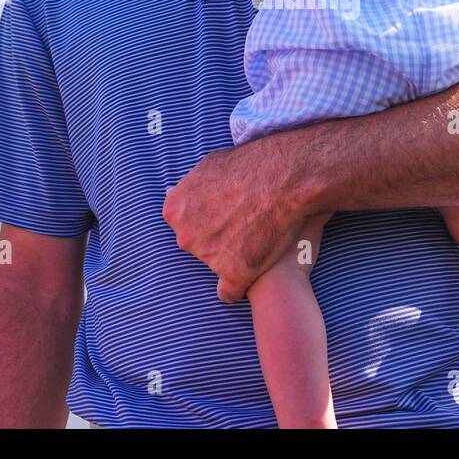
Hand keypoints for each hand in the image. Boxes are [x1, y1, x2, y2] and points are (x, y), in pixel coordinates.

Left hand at [163, 145, 305, 303]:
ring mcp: (209, 257)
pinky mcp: (234, 273)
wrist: (284, 176)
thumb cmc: (250, 165)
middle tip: (244, 226)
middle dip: (217, 240)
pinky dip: (240, 285)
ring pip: (216, 266)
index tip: (225, 217)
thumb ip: (189, 186)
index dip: (207, 221)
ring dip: (232, 258)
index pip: (183, 226)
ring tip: (258, 240)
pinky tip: (252, 275)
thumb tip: (174, 192)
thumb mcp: (208, 165)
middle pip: (197, 247)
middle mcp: (186, 236)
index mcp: (175, 209)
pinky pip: (230, 292)